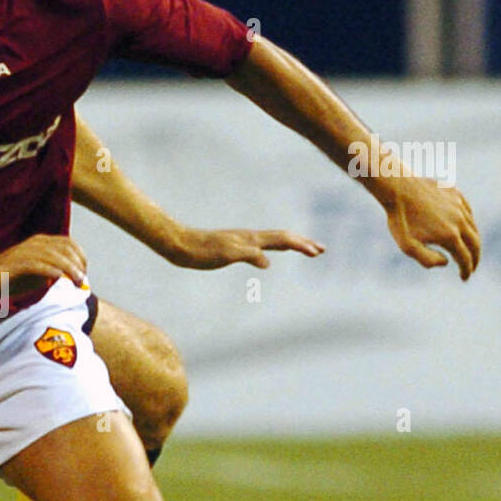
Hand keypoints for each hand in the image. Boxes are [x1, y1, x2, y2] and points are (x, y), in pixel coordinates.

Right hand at [0, 234, 87, 294]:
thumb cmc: (9, 279)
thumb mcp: (35, 275)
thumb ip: (52, 272)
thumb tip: (70, 278)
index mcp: (39, 242)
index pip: (68, 243)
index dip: (80, 256)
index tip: (84, 272)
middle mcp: (33, 243)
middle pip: (64, 247)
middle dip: (78, 262)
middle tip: (82, 279)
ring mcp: (24, 252)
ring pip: (54, 255)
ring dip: (69, 268)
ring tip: (77, 281)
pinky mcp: (15, 263)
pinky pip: (38, 265)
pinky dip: (51, 270)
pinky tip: (60, 278)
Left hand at [171, 227, 323, 269]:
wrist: (179, 245)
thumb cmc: (200, 251)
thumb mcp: (225, 255)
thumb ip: (247, 255)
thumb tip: (267, 263)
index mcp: (251, 239)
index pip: (282, 240)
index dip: (301, 246)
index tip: (318, 252)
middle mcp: (249, 237)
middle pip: (282, 237)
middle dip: (303, 243)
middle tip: (321, 250)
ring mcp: (241, 241)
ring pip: (272, 240)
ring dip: (290, 244)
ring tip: (303, 249)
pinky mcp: (233, 246)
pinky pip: (260, 246)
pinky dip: (272, 249)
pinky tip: (268, 255)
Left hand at [382, 177, 480, 279]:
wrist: (398, 187)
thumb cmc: (400, 219)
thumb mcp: (407, 246)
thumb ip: (427, 259)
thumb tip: (447, 262)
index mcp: (450, 236)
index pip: (465, 258)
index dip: (466, 270)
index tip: (464, 278)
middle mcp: (460, 221)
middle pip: (475, 244)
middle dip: (475, 259)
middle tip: (471, 267)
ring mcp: (459, 206)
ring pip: (473, 227)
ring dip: (473, 241)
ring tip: (467, 250)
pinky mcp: (456, 194)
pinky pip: (468, 212)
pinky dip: (469, 223)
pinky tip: (463, 228)